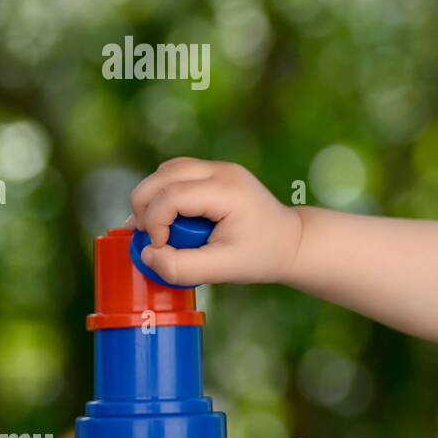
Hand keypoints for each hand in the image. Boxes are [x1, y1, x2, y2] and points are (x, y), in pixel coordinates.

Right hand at [128, 157, 302, 285]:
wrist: (291, 241)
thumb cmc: (261, 256)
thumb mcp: (223, 269)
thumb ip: (182, 267)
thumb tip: (147, 254)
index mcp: (227, 191)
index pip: (172, 196)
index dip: (155, 223)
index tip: (161, 248)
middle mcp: (222, 171)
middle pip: (162, 175)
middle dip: (145, 206)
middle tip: (150, 237)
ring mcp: (219, 168)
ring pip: (166, 171)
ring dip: (152, 197)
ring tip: (159, 229)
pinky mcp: (215, 172)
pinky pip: (176, 174)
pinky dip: (164, 193)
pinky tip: (170, 219)